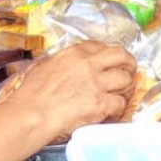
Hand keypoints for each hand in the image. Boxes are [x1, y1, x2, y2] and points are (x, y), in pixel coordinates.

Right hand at [3, 42, 135, 142]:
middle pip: (121, 55)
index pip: (100, 46)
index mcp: (74, 53)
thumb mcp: (46, 65)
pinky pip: (120, 103)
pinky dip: (118, 108)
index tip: (108, 61)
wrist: (32, 114)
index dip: (107, 54)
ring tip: (121, 93)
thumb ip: (63, 62)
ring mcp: (96, 84)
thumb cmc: (32, 93)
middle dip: (128, 62)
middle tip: (128, 70)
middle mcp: (89, 64)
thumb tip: (71, 66)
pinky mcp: (100, 104)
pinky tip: (112, 111)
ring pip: (125, 79)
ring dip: (125, 87)